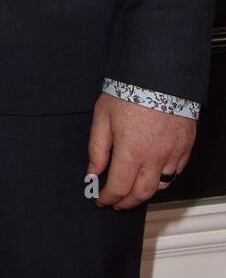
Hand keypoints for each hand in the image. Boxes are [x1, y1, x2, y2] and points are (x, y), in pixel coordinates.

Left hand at [87, 92, 194, 209]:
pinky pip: (176, 172)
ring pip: (160, 186)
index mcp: (131, 151)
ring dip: (145, 193)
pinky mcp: (185, 147)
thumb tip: (92, 172)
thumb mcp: (102, 117)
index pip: (118, 187)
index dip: (107, 198)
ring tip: (133, 190)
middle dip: (126, 202)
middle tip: (116, 202)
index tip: (100, 200)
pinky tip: (153, 175)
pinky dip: (164, 179)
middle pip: (141, 193)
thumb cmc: (130, 91)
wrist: (159, 75)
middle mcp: (154, 157)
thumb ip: (97, 149)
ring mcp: (172, 153)